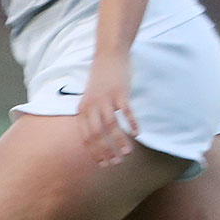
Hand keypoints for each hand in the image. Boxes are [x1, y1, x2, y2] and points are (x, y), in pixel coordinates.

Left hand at [78, 51, 137, 166]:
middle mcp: (91, 106)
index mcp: (82, 109)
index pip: (86, 137)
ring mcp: (105, 98)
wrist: (108, 55)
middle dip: (105, 151)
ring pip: (111, 125)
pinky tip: (137, 133)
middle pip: (97, 134)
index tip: (102, 164)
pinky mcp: (119, 92)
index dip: (94, 152)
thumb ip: (92, 115)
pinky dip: (131, 123)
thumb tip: (98, 136)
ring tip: (127, 153)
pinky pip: (125, 111)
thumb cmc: (100, 80)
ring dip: (119, 141)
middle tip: (115, 163)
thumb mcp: (90, 99)